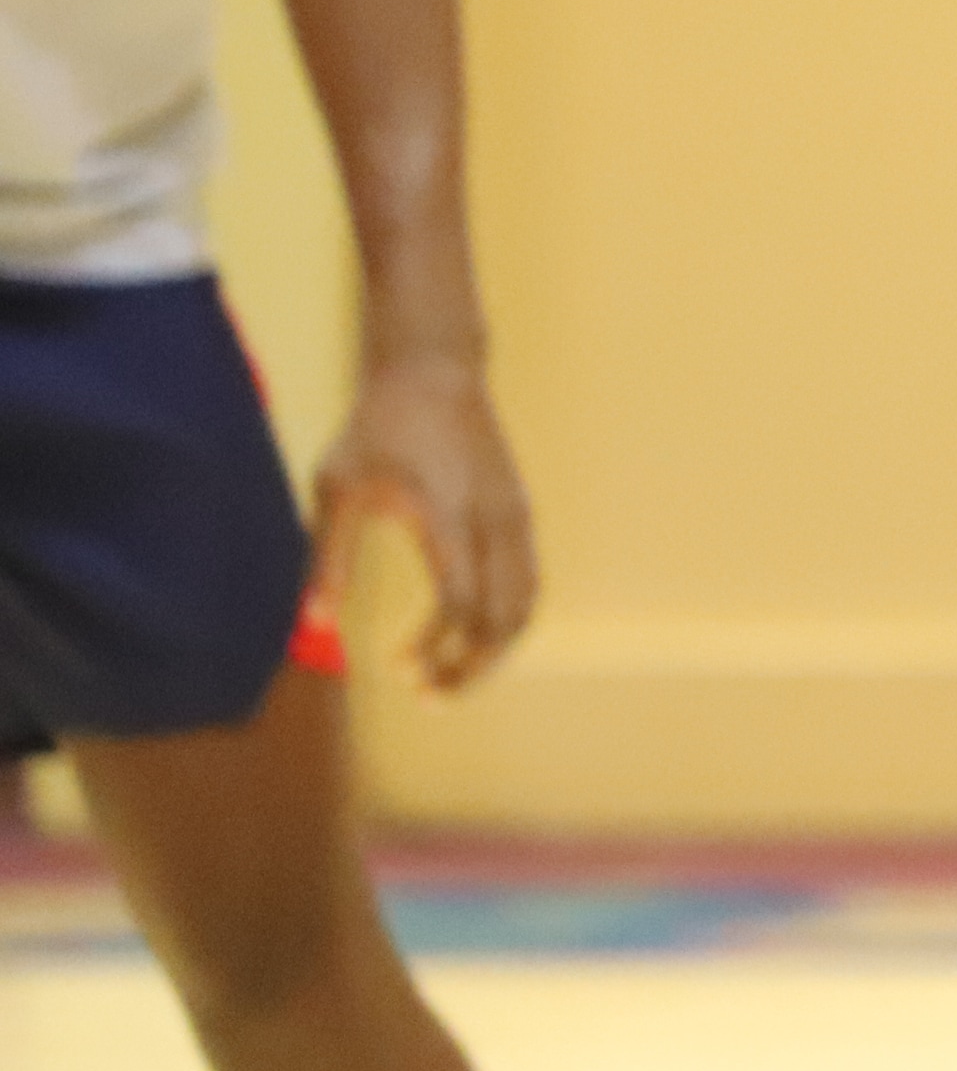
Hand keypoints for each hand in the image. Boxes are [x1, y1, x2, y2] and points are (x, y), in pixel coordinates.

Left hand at [307, 353, 536, 689]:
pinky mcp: (522, 515)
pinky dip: (509, 621)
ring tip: (455, 679)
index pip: (460, 602)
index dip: (435, 647)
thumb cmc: (377, 429)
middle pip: (505, 617)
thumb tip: (312, 628)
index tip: (398, 672)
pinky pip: (529, 583)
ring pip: (527, 605)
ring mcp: (517, 517)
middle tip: (430, 698)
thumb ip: (327, 560)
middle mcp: (494, 520)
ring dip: (496, 651)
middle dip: (472, 668)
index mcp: (448, 514)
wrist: (436, 372)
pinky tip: (472, 637)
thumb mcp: (336, 487)